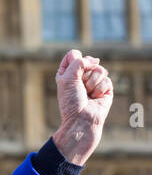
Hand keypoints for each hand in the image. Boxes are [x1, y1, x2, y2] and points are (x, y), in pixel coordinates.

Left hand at [52, 49, 112, 166]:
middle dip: (84, 74)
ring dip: (92, 82)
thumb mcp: (68, 77)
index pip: (74, 54)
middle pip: (89, 61)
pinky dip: (100, 89)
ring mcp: (94, 82)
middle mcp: (81, 76)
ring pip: (99, 69)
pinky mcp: (106, 89)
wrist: (82, 120)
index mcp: (68, 72)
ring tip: (88, 94)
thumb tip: (95, 60)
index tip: (71, 75)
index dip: (75, 61)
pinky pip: (107, 80)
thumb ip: (79, 62)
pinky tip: (96, 98)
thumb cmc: (71, 101)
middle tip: (80, 88)